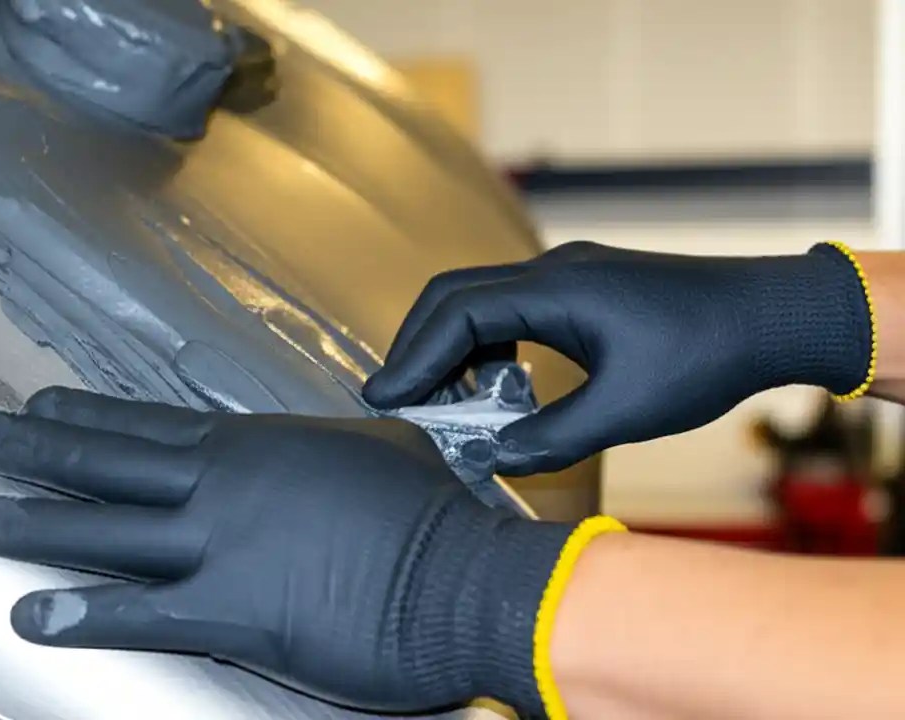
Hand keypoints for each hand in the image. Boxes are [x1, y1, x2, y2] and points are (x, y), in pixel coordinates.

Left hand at [0, 387, 577, 713]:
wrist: (460, 577)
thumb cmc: (428, 512)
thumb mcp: (378, 446)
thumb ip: (325, 442)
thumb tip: (324, 437)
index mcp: (252, 444)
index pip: (147, 424)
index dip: (85, 415)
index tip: (38, 405)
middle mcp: (221, 486)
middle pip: (108, 465)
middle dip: (36, 452)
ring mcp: (219, 547)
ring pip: (104, 530)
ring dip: (35, 524)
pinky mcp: (231, 612)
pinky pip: (137, 613)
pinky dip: (79, 613)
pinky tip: (32, 613)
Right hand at [363, 242, 872, 475]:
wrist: (773, 315)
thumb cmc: (706, 356)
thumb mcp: (626, 411)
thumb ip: (552, 436)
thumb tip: (495, 456)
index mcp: (554, 291)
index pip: (456, 315)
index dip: (413, 358)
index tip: (384, 398)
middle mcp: (552, 271)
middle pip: (454, 296)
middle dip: (419, 347)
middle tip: (398, 399)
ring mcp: (568, 274)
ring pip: (481, 299)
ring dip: (455, 347)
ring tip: (449, 403)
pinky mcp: (583, 286)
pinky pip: (513, 307)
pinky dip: (490, 344)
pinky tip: (501, 385)